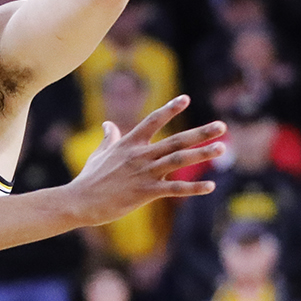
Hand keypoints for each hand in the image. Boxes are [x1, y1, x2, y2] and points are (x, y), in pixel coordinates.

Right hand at [65, 95, 224, 225]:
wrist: (78, 201)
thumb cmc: (88, 179)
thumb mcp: (99, 154)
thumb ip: (109, 138)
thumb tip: (108, 124)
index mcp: (129, 144)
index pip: (152, 121)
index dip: (170, 108)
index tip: (186, 98)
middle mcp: (140, 155)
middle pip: (175, 140)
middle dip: (200, 133)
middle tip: (222, 126)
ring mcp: (144, 173)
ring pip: (178, 160)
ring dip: (202, 154)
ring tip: (222, 148)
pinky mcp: (145, 192)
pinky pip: (174, 188)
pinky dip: (193, 187)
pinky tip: (210, 185)